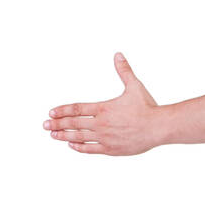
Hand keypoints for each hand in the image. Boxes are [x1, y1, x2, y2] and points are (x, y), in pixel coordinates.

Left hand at [43, 52, 161, 155]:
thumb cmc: (148, 107)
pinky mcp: (112, 149)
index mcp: (104, 108)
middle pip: (74, 123)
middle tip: (45, 126)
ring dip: (65, 136)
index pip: (77, 109)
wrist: (159, 127)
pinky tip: (71, 145)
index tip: (51, 113)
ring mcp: (106, 138)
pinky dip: (80, 147)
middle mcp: (101, 124)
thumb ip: (124, 71)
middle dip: (58, 124)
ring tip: (53, 135)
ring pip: (80, 137)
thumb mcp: (134, 86)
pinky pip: (92, 149)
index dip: (62, 110)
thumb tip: (118, 55)